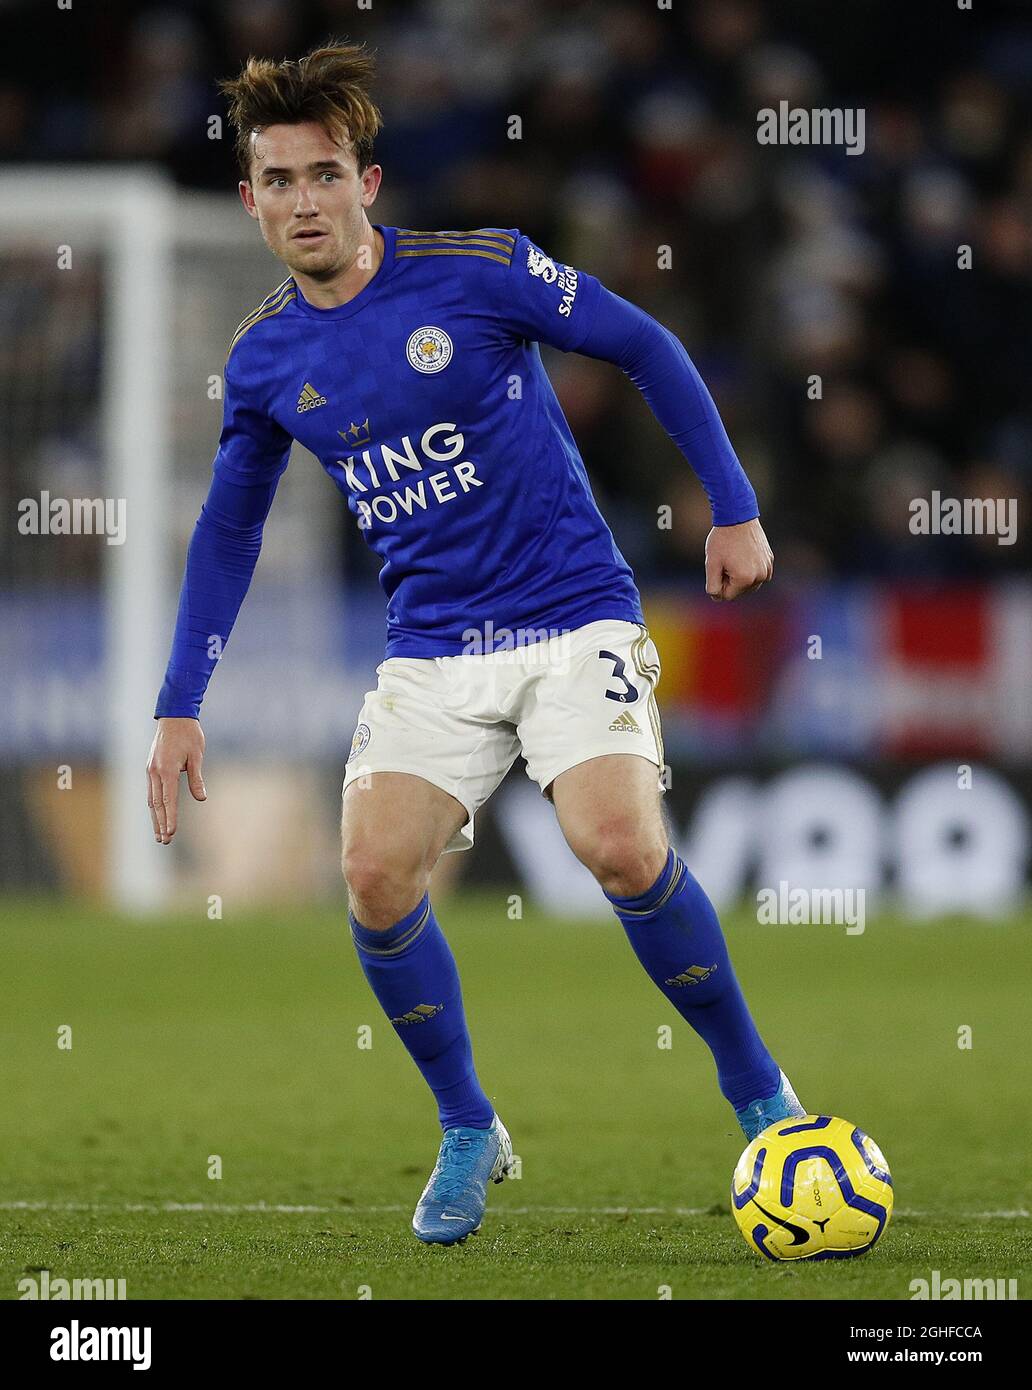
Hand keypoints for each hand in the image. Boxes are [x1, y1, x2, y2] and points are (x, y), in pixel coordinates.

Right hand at [146, 717, 205, 844]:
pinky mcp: (150, 768)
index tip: (171, 833)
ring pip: (152, 799)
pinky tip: (157, 814)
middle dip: (161, 823)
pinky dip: (154, 805)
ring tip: (159, 834)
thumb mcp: (197, 756)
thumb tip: (201, 797)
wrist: (174, 715)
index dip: (170, 818)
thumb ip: (196, 778)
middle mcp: (155, 772)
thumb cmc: (189, 734)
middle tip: (165, 841)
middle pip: (157, 804)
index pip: (168, 800)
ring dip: (155, 817)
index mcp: (166, 770)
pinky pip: (151, 791)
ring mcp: (150, 770)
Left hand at [704, 518, 773, 600]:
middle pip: (740, 591)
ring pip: (749, 583)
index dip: (718, 584)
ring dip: (739, 576)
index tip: (718, 568)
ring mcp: (767, 568)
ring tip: (734, 557)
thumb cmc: (722, 540)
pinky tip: (742, 555)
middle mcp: (760, 576)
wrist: (738, 516)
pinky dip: (748, 569)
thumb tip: (717, 598)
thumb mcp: (711, 564)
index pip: (727, 596)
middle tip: (726, 560)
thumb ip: (712, 586)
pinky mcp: (769, 560)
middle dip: (729, 580)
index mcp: (745, 579)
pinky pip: (757, 573)